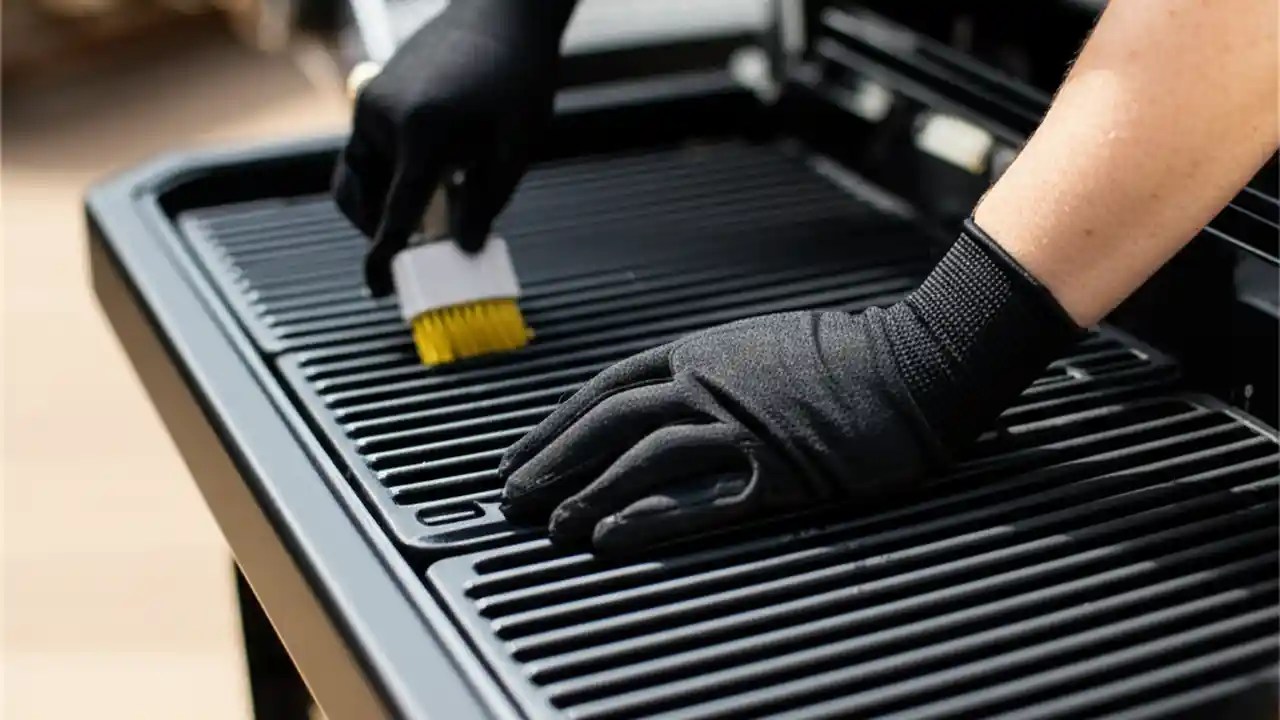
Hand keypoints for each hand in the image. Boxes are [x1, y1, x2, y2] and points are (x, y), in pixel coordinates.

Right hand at [332, 0, 571, 295]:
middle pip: (360, 198)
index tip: (377, 287)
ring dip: (378, 203)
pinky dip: (382, 175)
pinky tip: (422, 174)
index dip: (385, 256)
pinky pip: (363, 151)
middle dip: (379, 229)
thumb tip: (466, 247)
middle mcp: (381, 117)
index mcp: (421, 132)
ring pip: (355, 176)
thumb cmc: (517, 75)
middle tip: (415, 246)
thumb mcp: (514, 144)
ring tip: (424, 208)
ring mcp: (369, 104)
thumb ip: (487, 200)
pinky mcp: (370, 96)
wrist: (501, 14)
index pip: (395, 213)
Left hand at [498, 221, 1081, 553]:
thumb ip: (712, 367)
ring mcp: (738, 427)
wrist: (915, 362)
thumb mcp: (764, 343)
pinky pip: (696, 499)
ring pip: (638, 460)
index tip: (522, 452)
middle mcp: (706, 384)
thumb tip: (670, 392)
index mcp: (700, 351)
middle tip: (512, 494)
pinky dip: (645, 518)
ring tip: (550, 523)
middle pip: (606, 422)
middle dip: (551, 459)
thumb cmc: (847, 351)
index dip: (556, 423)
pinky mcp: (774, 471)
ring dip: (586, 492)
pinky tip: (608, 537)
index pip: (605, 389)